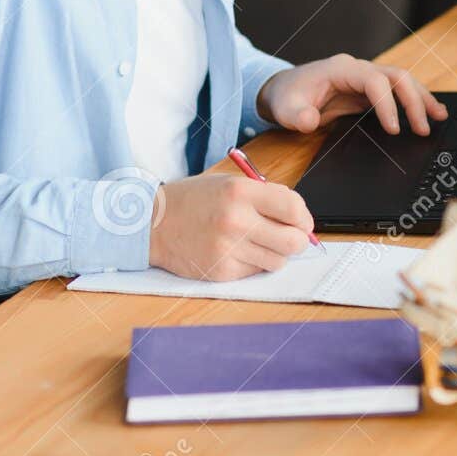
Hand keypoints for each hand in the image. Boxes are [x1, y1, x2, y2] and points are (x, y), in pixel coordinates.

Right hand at [149, 172, 313, 280]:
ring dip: (275, 253)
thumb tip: (300, 217)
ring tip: (257, 242)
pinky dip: (253, 263)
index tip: (302, 221)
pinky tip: (236, 251)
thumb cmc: (194, 201)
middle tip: (288, 236)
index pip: (293, 208)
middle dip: (297, 240)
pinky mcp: (221, 271)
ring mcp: (228, 249)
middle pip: (293, 241)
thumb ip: (265, 196)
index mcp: (240, 192)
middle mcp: (235, 220)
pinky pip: (255, 272)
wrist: (152, 224)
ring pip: (278, 261)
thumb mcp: (228, 183)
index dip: (304, 217)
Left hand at [256, 54, 448, 135]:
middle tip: (424, 128)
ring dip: (421, 99)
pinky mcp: (369, 91)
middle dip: (413, 101)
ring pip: (402, 81)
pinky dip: (415, 101)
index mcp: (340, 69)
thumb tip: (310, 120)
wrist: (284, 90)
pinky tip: (431, 113)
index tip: (394, 129)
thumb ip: (296, 116)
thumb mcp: (284, 108)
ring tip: (439, 117)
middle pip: (396, 77)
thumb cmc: (286, 97)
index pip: (373, 81)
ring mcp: (365, 78)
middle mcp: (358, 69)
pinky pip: (397, 92)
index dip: (386, 103)